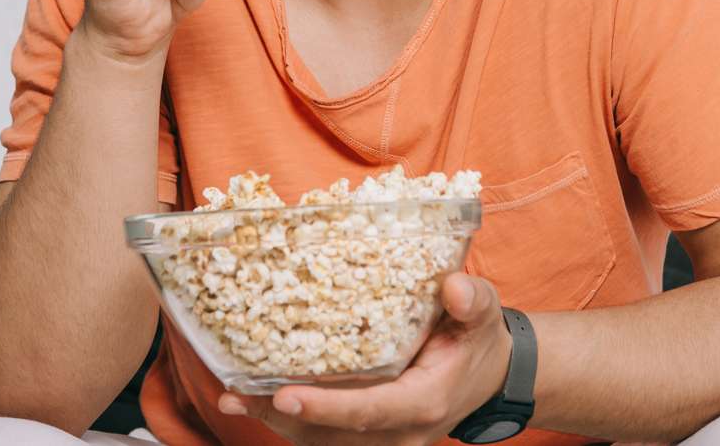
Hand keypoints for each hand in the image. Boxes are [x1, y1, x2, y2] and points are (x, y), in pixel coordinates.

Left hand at [217, 273, 514, 445]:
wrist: (488, 376)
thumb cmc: (476, 340)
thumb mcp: (481, 314)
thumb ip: (471, 302)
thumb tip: (453, 288)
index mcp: (423, 402)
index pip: (369, 412)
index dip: (326, 408)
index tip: (285, 394)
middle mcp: (400, 432)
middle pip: (332, 437)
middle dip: (282, 418)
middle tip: (235, 396)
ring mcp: (384, 439)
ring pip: (323, 443)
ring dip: (277, 422)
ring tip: (232, 398)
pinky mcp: (369, 436)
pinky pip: (324, 437)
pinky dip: (290, 421)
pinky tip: (252, 399)